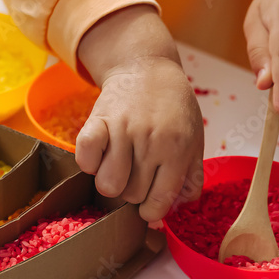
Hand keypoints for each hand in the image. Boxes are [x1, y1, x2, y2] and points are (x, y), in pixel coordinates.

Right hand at [76, 6, 204, 222]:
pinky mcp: (98, 120)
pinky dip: (88, 163)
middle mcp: (151, 141)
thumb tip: (180, 205)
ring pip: (107, 184)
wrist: (145, 67)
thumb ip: (192, 175)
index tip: (147, 206)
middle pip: (131, 195)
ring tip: (117, 167)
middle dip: (132, 192)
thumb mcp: (194, 138)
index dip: (151, 211)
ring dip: (109, 181)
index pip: (159, 200)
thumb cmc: (172, 107)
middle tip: (135, 175)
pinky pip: (84, 159)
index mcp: (177, 149)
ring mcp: (123, 130)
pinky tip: (100, 155)